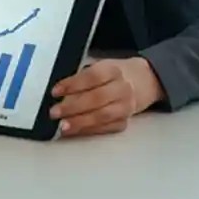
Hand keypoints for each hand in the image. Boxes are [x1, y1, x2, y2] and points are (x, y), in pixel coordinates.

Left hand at [49, 57, 163, 137]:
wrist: (144, 81)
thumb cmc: (115, 74)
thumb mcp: (100, 67)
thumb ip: (81, 78)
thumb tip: (59, 94)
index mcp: (113, 70)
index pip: (92, 77)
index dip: (72, 84)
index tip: (55, 91)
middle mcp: (122, 88)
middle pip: (97, 98)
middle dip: (73, 107)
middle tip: (55, 112)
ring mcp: (126, 106)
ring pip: (102, 116)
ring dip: (80, 122)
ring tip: (63, 126)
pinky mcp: (125, 121)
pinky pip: (106, 128)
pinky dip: (89, 130)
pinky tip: (75, 131)